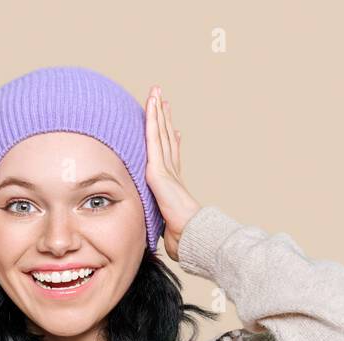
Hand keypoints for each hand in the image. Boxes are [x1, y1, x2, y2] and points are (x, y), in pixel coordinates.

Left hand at [144, 85, 202, 260]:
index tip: (174, 131)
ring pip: (161, 133)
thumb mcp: (169, 230)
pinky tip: (152, 103)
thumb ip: (166, 228)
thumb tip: (168, 244)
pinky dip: (153, 118)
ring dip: (159, 111)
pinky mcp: (159, 166)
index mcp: (173, 185)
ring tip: (157, 94)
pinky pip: (154, 136)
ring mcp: (167, 167)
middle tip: (163, 101)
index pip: (171, 159)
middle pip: (167, 139)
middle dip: (165, 119)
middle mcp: (172, 171)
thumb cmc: (184, 238)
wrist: (191, 235)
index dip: (173, 143)